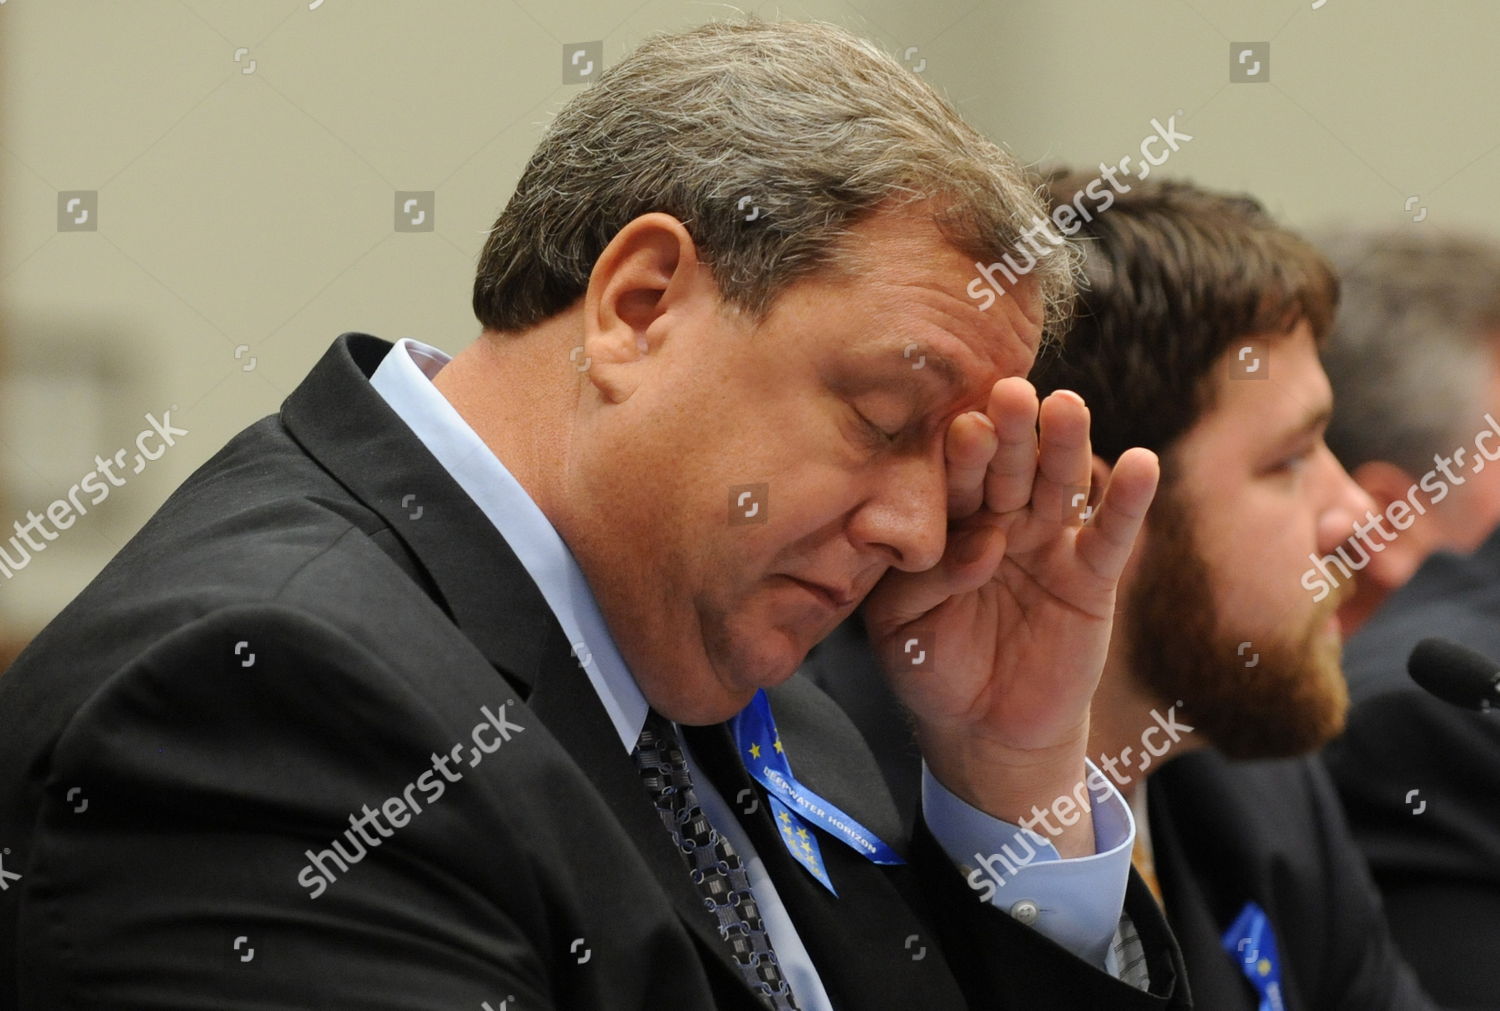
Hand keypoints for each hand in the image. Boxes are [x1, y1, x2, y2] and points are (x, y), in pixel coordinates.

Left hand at [860, 377, 1157, 850]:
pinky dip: (1128, 501)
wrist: (984, 730)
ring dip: (1064, 446)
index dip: (960, 455)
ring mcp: (1046, 543)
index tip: (964, 426)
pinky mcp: (1091, 576)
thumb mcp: (904, 628)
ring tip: (1069, 407)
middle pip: (1006, 468)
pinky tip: (1141, 464)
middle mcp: (998, 519)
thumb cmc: (932, 668)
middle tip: (1013, 393)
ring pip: (1057, 486)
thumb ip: (927, 579)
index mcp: (946, 522)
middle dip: (1011, 432)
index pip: (953, 480)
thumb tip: (981, 544)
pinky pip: (1110, 535)